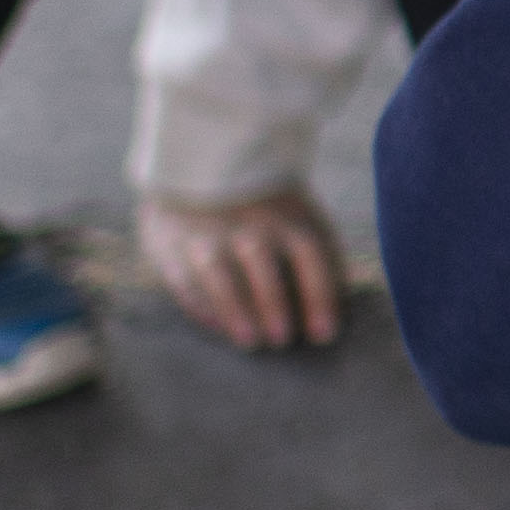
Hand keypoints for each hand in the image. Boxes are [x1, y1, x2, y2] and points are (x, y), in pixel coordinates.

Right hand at [140, 184, 348, 351]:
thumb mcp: (302, 218)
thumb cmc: (271, 213)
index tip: (324, 335)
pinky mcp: (171, 242)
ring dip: (234, 309)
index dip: (319, 295)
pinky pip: (183, 279)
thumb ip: (321, 261)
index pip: (309, 254)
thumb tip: (339, 316)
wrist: (206, 169)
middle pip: (261, 262)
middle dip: (272, 302)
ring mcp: (206, 230)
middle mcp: (246, 221)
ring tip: (250, 341)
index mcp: (288, 214)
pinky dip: (200, 306)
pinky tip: (216, 327)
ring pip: (218, 272)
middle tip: (282, 340)